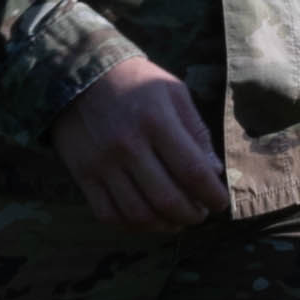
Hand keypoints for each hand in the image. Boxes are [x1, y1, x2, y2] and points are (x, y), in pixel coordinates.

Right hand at [54, 56, 227, 233]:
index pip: (192, 171)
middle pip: (166, 198)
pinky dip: (131, 225)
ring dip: (164, 225)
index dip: (212, 195)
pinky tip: (147, 220)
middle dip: (192, 215)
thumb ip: (196, 131)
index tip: (221, 203)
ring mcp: (102, 163)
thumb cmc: (136, 82)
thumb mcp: (174, 93)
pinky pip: (107, 213)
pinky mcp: (82, 174)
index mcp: (157, 122)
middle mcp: (128, 146)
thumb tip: (215, 171)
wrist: (77, 73)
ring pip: (138, 213)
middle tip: (201, 214)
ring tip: (177, 222)